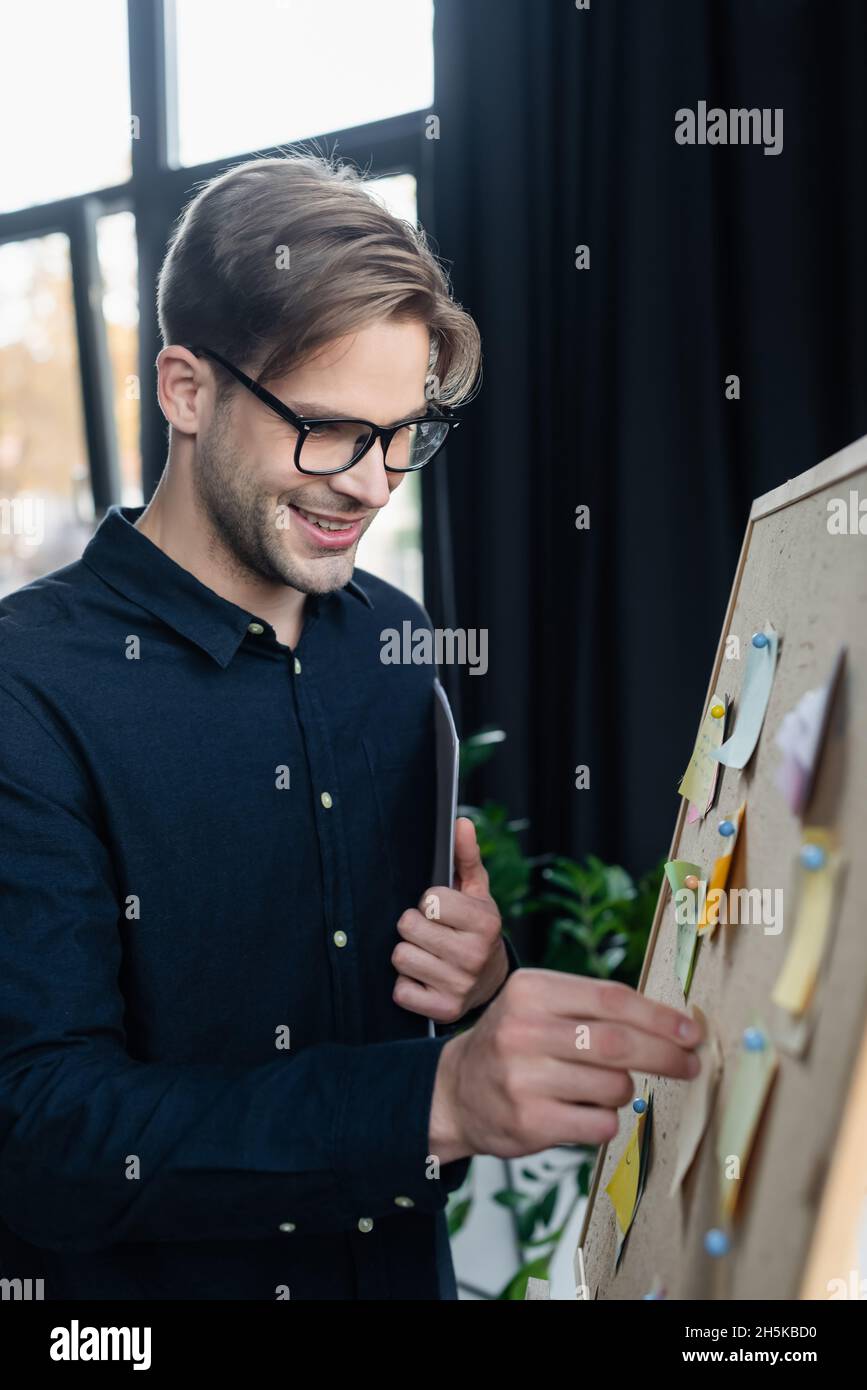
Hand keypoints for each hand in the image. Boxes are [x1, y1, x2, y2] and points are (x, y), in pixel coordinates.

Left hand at [392, 817, 508, 1023]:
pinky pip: (401, 990)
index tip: (441, 911)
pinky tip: (425, 980)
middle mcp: (475, 956)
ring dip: (408, 955)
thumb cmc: (476, 930)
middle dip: (414, 927)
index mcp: (485, 923)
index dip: (429, 902)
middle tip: (431, 933)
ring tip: (429, 955)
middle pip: (408, 926)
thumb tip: (460, 821)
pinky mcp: (443, 1010)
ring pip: (401, 957)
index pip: (430, 899)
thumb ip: (466, 857)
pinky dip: (407, 985)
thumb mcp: (477, 894)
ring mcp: (460, 986)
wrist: (492, 984)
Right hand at [428, 968, 704, 1162]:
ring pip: (614, 1087)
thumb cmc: (516, 1043)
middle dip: (665, 1055)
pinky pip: (599, 1125)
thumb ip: (593, 1008)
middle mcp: (523, 1030)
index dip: (659, 1016)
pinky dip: (608, 1121)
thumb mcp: (539, 1006)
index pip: (611, 998)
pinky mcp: (528, 1122)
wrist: (457, 1091)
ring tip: (608, 1088)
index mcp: (531, 990)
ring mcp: (523, 1078)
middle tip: (690, 1064)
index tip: (691, 1032)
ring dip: (627, 1090)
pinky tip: (586, 1112)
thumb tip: (671, 1024)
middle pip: (618, 1043)